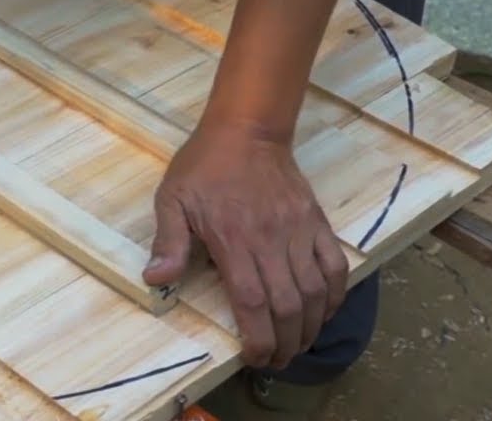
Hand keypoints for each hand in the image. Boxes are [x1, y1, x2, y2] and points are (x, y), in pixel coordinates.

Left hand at [142, 116, 347, 369]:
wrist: (246, 129)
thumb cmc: (204, 166)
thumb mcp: (172, 199)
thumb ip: (168, 241)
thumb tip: (156, 280)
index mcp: (234, 240)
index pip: (253, 303)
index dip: (257, 339)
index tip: (253, 358)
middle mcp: (271, 241)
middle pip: (288, 307)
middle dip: (284, 344)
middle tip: (275, 361)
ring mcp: (299, 231)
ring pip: (316, 292)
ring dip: (310, 327)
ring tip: (296, 346)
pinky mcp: (317, 222)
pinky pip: (336, 266)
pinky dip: (335, 296)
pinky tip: (324, 313)